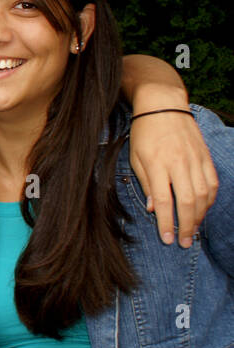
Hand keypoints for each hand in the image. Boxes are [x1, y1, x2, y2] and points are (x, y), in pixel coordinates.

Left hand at [129, 109, 218, 246]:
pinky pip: (212, 183)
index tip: (167, 239)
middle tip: (183, 242)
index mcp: (157, 165)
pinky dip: (209, 200)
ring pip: (203, 195)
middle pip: (187, 202)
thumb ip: (146, 184)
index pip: (164, 201)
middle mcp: (179, 164)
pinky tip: (202, 210)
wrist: (163, 105)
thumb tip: (155, 209)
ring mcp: (195, 160)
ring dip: (199, 216)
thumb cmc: (144, 133)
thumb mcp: (135, 158)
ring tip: (192, 231)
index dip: (167, 223)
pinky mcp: (205, 157)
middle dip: (186, 226)